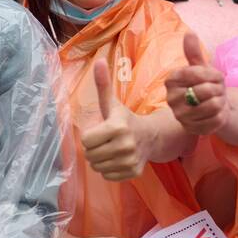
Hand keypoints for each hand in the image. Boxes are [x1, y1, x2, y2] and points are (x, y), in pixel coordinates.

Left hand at [80, 58, 150, 181]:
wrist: (151, 137)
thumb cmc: (125, 119)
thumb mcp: (112, 103)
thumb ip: (103, 84)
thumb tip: (99, 61)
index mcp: (117, 127)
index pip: (86, 141)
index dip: (90, 136)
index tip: (100, 130)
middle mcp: (125, 145)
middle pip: (90, 155)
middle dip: (93, 149)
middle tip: (105, 141)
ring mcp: (130, 160)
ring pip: (97, 167)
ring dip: (100, 160)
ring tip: (111, 149)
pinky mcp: (133, 173)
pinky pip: (107, 176)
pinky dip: (109, 170)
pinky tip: (118, 159)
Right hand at [165, 33, 228, 136]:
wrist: (210, 109)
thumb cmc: (204, 85)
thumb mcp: (200, 68)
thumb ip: (193, 52)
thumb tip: (189, 33)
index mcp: (171, 81)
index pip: (195, 73)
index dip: (212, 74)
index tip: (215, 76)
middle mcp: (171, 100)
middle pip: (206, 90)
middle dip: (218, 89)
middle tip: (216, 91)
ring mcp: (181, 116)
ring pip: (213, 106)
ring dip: (221, 102)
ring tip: (217, 101)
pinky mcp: (192, 130)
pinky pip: (216, 120)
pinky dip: (222, 115)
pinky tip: (216, 113)